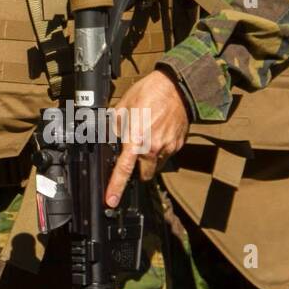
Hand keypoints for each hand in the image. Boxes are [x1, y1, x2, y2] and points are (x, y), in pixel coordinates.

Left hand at [104, 69, 190, 207]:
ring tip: (146, 138)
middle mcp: (153, 148)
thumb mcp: (122, 107)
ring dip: (149, 159)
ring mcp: (168, 148)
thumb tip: (109, 138)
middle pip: (143, 174)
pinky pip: (166, 155)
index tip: (111, 201)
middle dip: (136, 170)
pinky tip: (156, 133)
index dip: (116, 187)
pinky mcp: (178, 146)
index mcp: (136, 139)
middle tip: (132, 156)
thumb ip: (114, 127)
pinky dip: (160, 150)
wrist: (177, 87)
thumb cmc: (148, 93)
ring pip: (155, 166)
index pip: (124, 170)